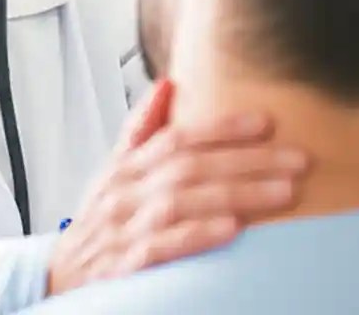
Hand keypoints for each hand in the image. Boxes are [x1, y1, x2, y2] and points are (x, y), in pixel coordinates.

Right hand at [46, 80, 309, 296]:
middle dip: (248, 161)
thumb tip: (167, 84)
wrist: (60, 275)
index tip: (266, 122)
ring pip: (182, 202)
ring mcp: (126, 227)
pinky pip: (163, 245)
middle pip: (189, 167)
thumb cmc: (99, 220)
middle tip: (298, 160)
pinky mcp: (127, 263)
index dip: (221, 127)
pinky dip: (197, 235)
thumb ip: (141, 129)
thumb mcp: (113, 170)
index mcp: (127, 167)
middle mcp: (127, 192)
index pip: (177, 137)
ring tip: (284, 192)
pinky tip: (232, 229)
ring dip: (236, 194)